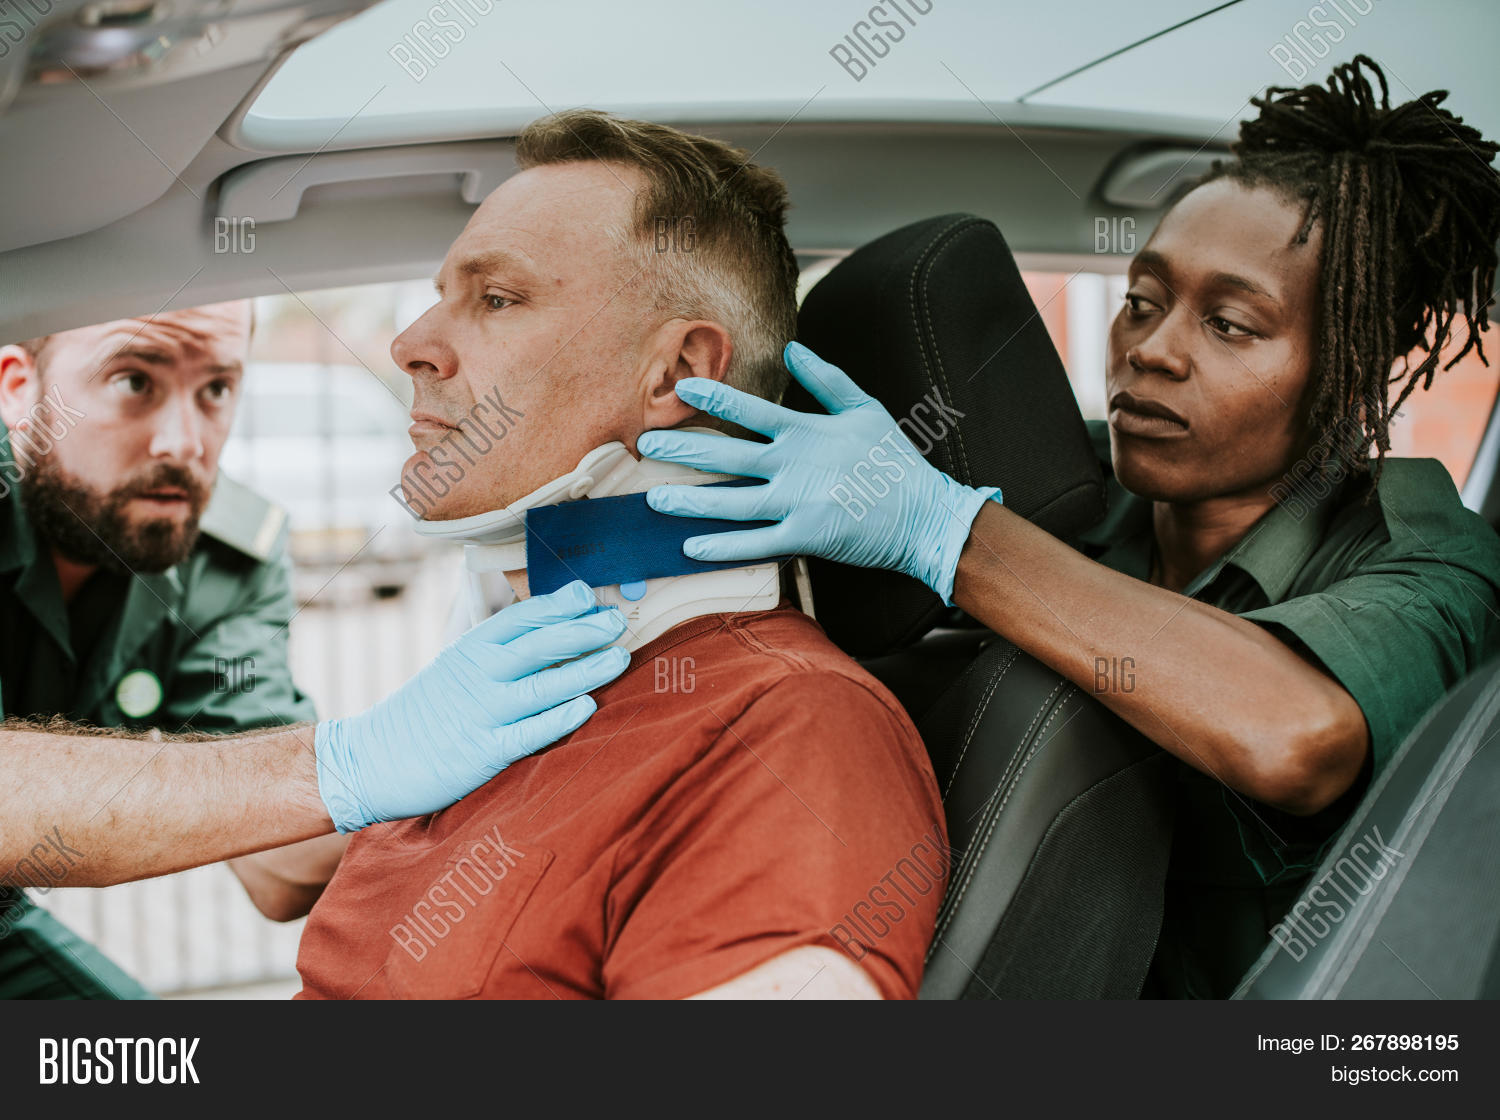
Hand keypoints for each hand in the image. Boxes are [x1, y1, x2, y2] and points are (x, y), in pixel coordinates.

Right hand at [314, 580, 628, 831]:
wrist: (373, 760)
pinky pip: (528, 733)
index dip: (558, 605)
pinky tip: (587, 707)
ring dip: (585, 670)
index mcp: (470, 649)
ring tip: (619, 658)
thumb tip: (551, 630)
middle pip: (538, 645)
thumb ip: (496, 650)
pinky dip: (559, 718)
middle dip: (583, 631)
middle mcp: (477, 675)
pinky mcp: (483, 752)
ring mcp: (481, 713)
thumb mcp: (455, 667)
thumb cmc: (426, 711)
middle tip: (617, 623)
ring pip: (542, 685)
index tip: (589, 595)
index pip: (521, 618)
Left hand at [637, 342, 998, 603]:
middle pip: (728, 457)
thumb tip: (792, 350)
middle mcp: (795, 466)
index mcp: (807, 432)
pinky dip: (722, 548)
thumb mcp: (864, 408)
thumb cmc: (894, 460)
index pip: (750, 411)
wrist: (925, 514)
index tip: (681, 388)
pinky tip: (690, 548)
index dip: (714, 398)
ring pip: (731, 503)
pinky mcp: (805, 538)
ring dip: (690, 502)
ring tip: (654, 499)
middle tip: (645, 445)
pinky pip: (755, 545)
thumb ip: (825, 379)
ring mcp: (798, 504)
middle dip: (683, 449)